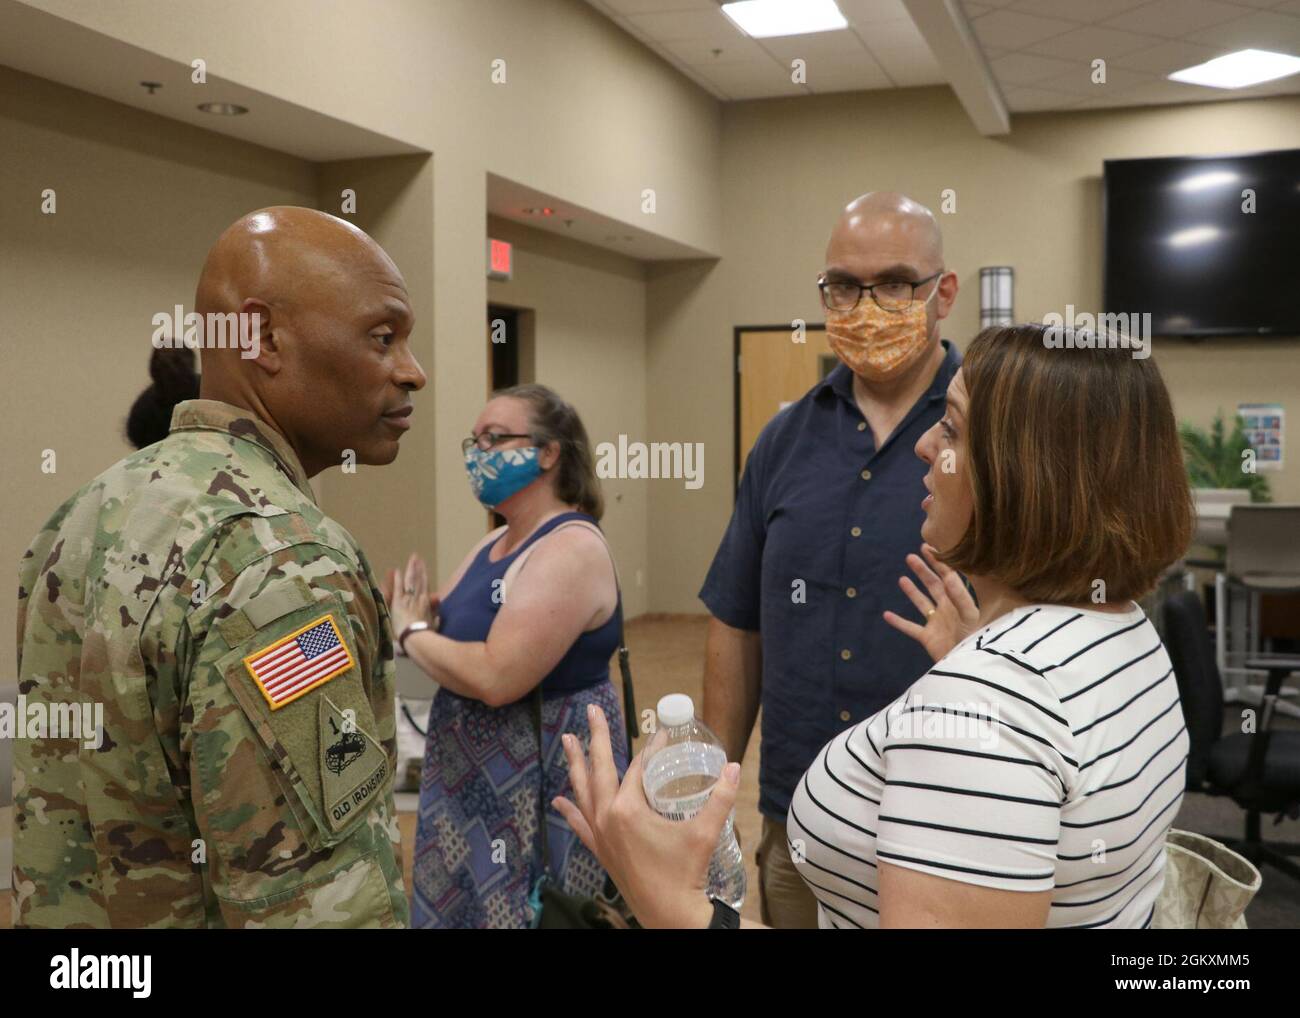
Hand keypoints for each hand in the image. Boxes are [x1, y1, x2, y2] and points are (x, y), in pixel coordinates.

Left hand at [381, 552, 439, 640]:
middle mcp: (419, 598)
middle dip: (418, 568)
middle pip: (419, 580)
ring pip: (411, 580)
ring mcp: (409, 599)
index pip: (425, 587)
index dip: (424, 576)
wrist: (417, 638)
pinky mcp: (399, 602)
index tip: (423, 567)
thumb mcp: (434, 627)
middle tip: (417, 557)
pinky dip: (398, 579)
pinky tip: (397, 570)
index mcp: (427, 604)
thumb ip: (435, 621)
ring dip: (411, 568)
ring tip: (412, 558)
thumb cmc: (426, 636)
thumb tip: (438, 617)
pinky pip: (399, 588)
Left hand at [553, 704, 740, 928]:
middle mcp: (607, 818)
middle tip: (593, 710)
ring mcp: (600, 835)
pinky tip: (559, 799)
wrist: (670, 914)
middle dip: (596, 737)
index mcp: (628, 809)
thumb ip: (720, 798)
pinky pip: (580, 824)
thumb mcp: (705, 831)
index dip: (652, 749)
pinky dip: (570, 809)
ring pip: (583, 791)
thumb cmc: (685, 872)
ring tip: (567, 741)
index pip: (638, 768)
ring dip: (576, 765)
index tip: (663, 735)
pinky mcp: (601, 851)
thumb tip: (733, 766)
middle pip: (601, 768)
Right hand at [883, 543, 979, 661]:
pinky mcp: (927, 638)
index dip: (938, 562)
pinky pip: (910, 627)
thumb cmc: (974, 640)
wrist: (968, 665)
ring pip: (921, 603)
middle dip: (922, 571)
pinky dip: (898, 622)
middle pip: (932, 586)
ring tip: (901, 578)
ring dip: (911, 591)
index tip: (928, 548)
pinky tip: (887, 615)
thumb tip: (949, 574)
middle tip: (910, 557)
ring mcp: (936, 623)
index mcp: (958, 601)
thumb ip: (960, 595)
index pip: (947, 576)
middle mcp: (946, 609)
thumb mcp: (970, 616)